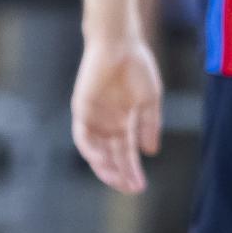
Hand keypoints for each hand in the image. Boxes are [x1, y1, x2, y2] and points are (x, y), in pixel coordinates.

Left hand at [71, 35, 163, 195]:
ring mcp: (94, 117)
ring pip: (95, 151)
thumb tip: (150, 152)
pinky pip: (83, 135)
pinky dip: (90, 149)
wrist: (120, 43)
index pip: (126, 152)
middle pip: (111, 156)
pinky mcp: (81, 108)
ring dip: (104, 167)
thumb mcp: (149, 100)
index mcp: (125, 121)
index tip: (140, 187)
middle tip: (130, 189)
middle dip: (120, 174)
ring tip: (117, 179)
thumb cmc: (137, 67)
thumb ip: (149, 125)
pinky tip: (101, 159)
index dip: (132, 170)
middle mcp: (108, 123)